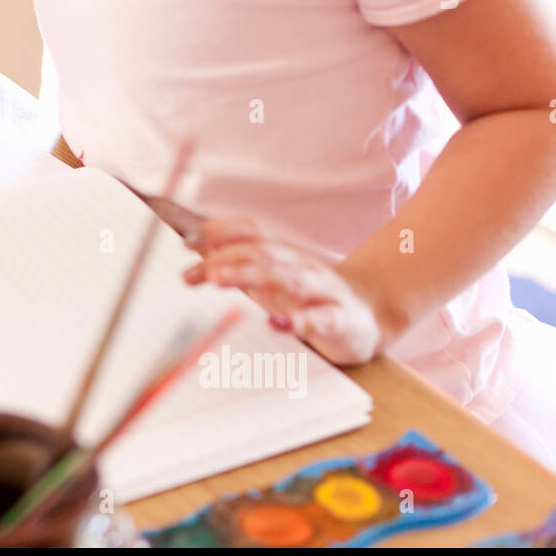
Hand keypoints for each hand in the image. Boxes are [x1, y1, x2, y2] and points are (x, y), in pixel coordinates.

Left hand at [181, 214, 384, 364]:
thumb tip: (190, 246)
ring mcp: (322, 292)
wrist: (371, 312)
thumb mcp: (271, 274)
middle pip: (262, 253)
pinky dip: (299, 322)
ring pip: (287, 279)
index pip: (251, 232)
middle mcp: (301, 267)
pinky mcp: (341, 321)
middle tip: (196, 270)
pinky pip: (321, 320)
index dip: (219, 231)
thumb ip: (234, 260)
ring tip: (219, 279)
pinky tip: (277, 324)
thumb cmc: (309, 295)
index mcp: (283, 254)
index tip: (185, 240)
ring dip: (250, 276)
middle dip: (226, 257)